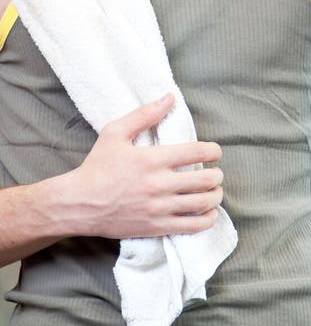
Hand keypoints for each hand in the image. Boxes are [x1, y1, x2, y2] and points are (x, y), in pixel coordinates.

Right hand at [66, 95, 223, 237]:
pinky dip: (207, 219)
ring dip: (215, 195)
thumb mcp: (115, 132)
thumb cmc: (97, 166)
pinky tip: (209, 213)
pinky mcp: (156, 227)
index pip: (197, 152)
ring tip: (214, 190)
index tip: (214, 152)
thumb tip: (169, 98)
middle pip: (206, 179)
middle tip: (215, 172)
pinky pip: (192, 227)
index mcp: (153, 159)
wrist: (78, 204)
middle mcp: (160, 184)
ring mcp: (159, 208)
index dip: (214, 151)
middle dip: (217, 174)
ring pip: (203, 203)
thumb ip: (145, 114)